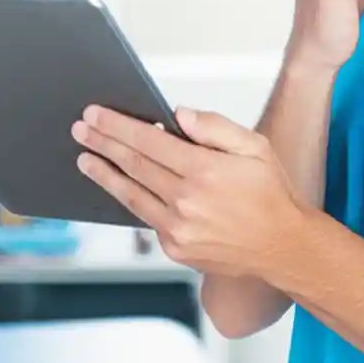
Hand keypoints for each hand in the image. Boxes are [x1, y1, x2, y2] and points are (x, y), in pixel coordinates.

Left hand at [71, 104, 308, 279]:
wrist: (282, 246)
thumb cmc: (270, 193)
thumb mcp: (254, 147)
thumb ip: (214, 126)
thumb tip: (177, 114)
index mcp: (206, 170)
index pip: (148, 141)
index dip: (117, 126)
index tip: (95, 114)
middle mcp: (188, 200)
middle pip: (134, 165)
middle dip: (103, 143)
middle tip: (81, 129)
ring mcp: (178, 228)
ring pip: (130, 194)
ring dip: (104, 173)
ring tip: (84, 157)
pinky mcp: (175, 247)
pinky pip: (145, 217)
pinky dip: (129, 199)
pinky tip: (117, 185)